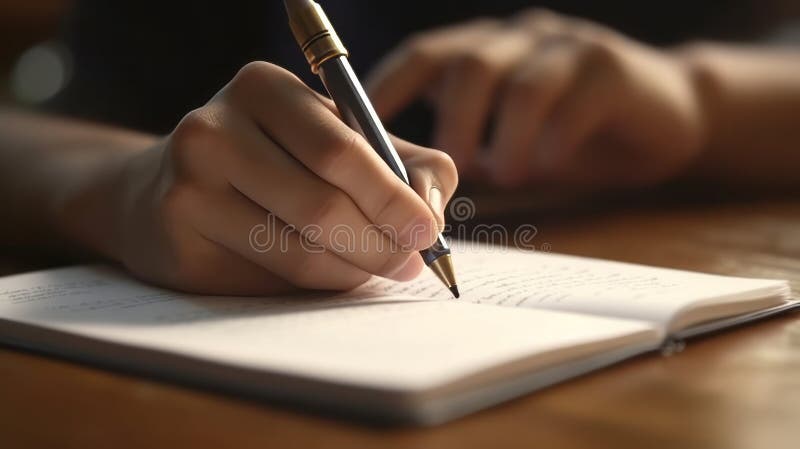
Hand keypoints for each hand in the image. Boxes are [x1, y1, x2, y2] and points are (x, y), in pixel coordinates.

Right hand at [103, 62, 456, 294]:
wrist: (165, 190)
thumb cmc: (275, 161)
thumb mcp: (338, 139)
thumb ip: (404, 163)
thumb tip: (432, 210)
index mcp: (262, 88)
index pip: (341, 150)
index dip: (392, 198)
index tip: (427, 233)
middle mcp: (213, 129)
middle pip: (321, 205)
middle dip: (381, 244)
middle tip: (411, 263)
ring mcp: (187, 187)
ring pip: (298, 250)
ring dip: (353, 270)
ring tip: (374, 267)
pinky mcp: (177, 243)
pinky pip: (270, 279)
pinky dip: (315, 284)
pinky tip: (329, 273)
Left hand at [367, 10, 704, 188]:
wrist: (669, 114)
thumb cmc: (573, 134)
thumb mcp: (509, 136)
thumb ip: (466, 141)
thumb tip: (400, 181)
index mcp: (488, 50)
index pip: (425, 56)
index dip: (389, 88)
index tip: (361, 131)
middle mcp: (522, 38)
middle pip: (468, 64)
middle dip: (451, 124)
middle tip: (447, 174)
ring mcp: (568, 48)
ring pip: (520, 84)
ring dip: (505, 140)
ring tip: (506, 176)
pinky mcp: (614, 70)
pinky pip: (573, 104)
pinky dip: (553, 141)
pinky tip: (550, 167)